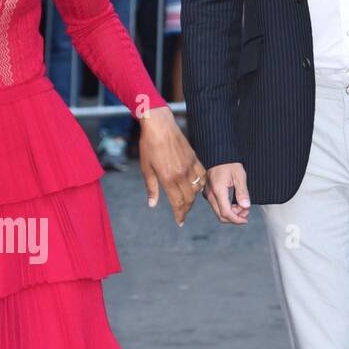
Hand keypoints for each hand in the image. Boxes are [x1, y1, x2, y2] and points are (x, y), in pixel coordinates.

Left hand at [137, 105, 205, 224]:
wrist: (159, 125)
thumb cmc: (149, 145)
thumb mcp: (146, 168)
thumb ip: (151, 188)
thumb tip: (152, 205)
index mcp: (168, 178)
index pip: (177, 203)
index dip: (179, 215)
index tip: (179, 222)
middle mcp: (182, 174)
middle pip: (189, 199)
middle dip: (186, 209)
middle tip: (182, 215)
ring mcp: (190, 166)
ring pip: (197, 189)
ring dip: (194, 199)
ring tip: (188, 203)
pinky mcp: (194, 158)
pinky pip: (202, 175)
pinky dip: (201, 184)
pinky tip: (197, 188)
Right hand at [203, 162, 250, 224]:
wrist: (217, 152)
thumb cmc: (229, 162)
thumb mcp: (239, 176)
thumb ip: (242, 192)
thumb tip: (246, 206)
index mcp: (218, 190)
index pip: (226, 213)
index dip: (237, 219)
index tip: (246, 219)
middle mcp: (210, 194)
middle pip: (221, 215)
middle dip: (235, 217)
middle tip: (246, 212)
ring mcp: (207, 194)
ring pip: (218, 211)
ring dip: (231, 213)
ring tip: (242, 205)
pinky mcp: (208, 192)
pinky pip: (216, 205)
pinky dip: (226, 208)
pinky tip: (234, 202)